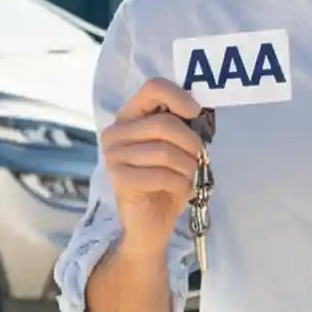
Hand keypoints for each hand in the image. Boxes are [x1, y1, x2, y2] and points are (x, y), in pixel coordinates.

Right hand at [100, 77, 202, 257]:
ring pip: (166, 152)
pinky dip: (180, 184)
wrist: (150, 224)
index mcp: (128, 116)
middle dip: (190, 142)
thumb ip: (179, 125)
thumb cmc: (165, 181)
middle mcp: (115, 132)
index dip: (178, 96)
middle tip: (197, 157)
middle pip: (164, 124)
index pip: (152, 88)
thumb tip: (197, 110)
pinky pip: (162, 176)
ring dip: (187, 167)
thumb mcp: (175, 148)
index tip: (195, 112)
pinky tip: (180, 189)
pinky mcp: (119, 180)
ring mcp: (114, 156)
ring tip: (188, 176)